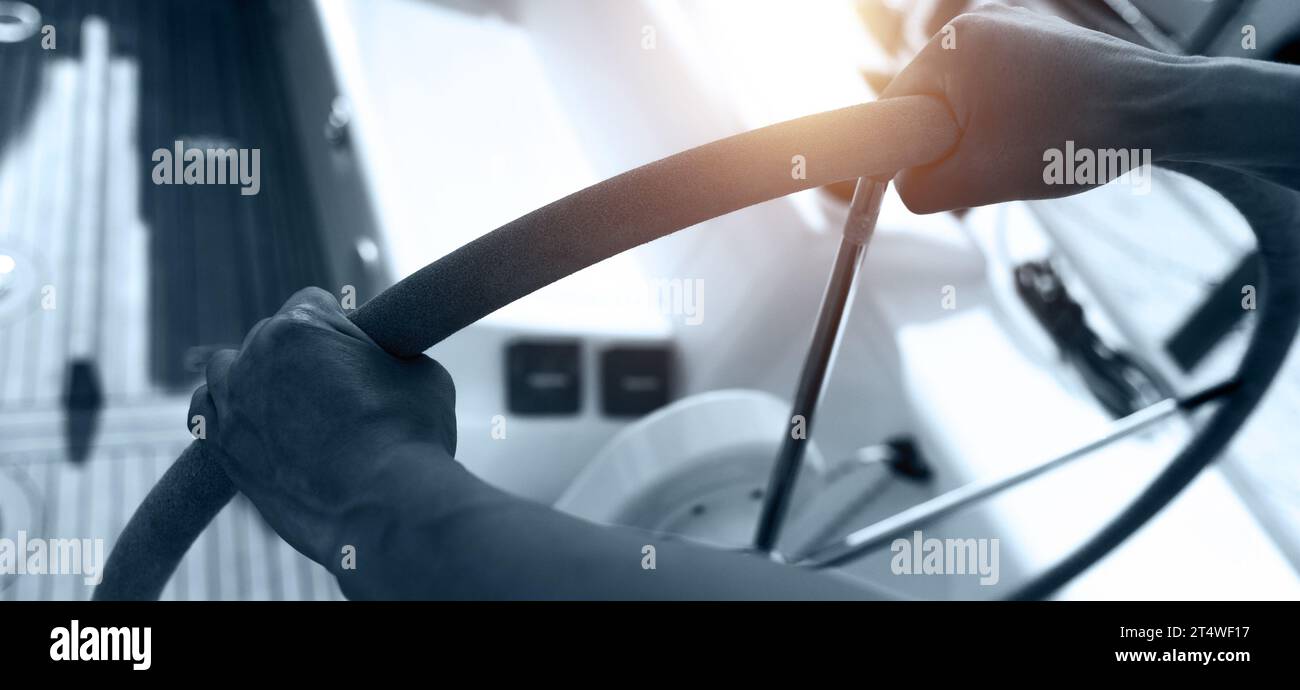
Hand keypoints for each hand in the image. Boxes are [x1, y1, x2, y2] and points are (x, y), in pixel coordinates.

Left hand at [188, 287, 457, 566]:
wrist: (383, 505)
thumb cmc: (410, 435)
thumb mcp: (421, 372)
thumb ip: (391, 355)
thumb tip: (387, 363)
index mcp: (303, 324)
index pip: (311, 302)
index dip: (338, 327)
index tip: (355, 351)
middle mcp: (257, 354)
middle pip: (270, 336)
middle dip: (298, 355)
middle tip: (333, 387)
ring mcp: (233, 402)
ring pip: (227, 369)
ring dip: (253, 378)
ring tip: (288, 404)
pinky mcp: (221, 447)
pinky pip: (205, 412)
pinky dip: (225, 412)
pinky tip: (253, 424)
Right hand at [882, 4, 1185, 211]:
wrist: (1161, 111)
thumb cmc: (1074, 137)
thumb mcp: (976, 178)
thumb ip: (917, 187)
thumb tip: (903, 184)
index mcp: (954, 44)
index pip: (892, 108)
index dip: (905, 152)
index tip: (942, 171)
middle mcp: (978, 23)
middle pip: (927, 102)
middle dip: (949, 142)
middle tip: (990, 166)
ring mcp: (1011, 27)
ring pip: (962, 100)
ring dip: (979, 134)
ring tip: (1023, 148)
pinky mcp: (1036, 41)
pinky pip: (993, 89)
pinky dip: (1005, 119)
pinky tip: (1039, 133)